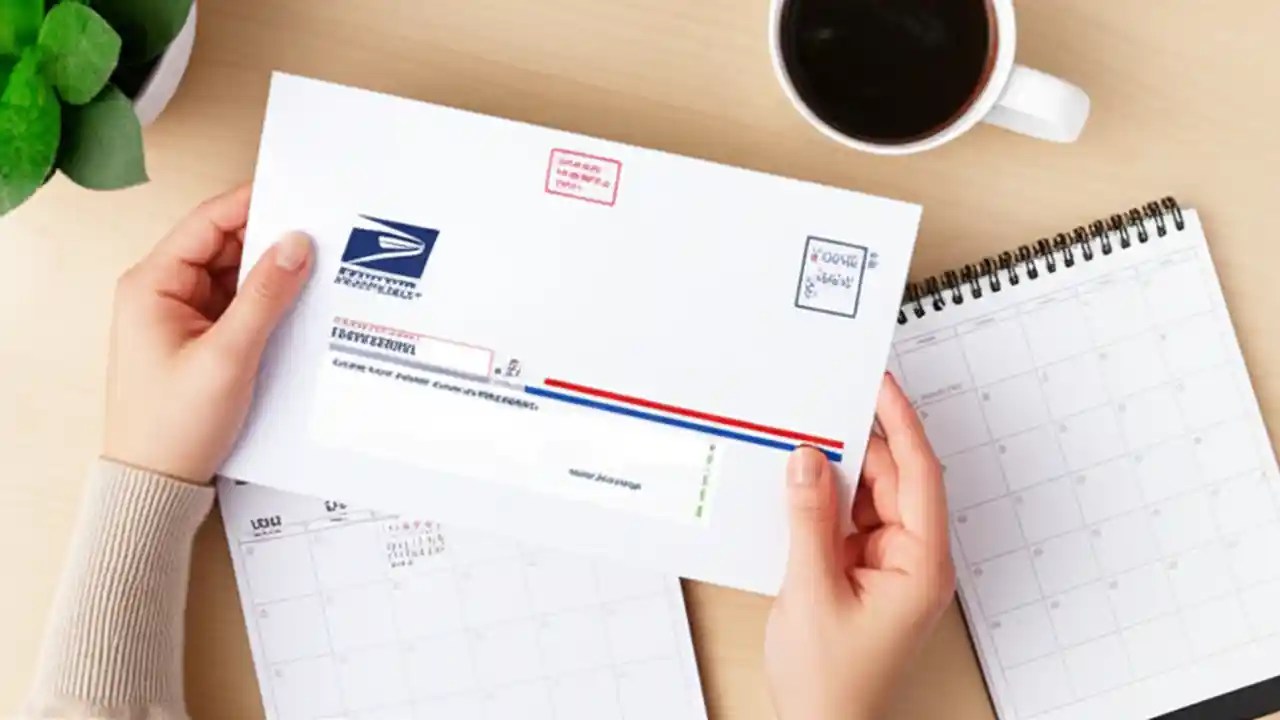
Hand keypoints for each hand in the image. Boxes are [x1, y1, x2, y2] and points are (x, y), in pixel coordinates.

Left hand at [103, 185, 312, 483]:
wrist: (156, 483)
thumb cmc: (172, 427)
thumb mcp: (228, 356)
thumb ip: (266, 296)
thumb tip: (295, 245)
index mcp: (151, 284)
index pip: (207, 222)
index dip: (253, 205)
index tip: (299, 198)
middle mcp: (161, 293)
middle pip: (224, 246)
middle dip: (270, 244)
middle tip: (319, 241)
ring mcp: (181, 316)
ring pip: (235, 276)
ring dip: (271, 278)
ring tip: (314, 277)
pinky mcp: (199, 339)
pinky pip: (238, 305)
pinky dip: (266, 305)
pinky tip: (295, 309)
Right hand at [765, 373, 954, 719]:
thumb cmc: (832, 683)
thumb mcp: (812, 591)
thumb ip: (808, 519)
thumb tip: (809, 460)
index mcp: (921, 564)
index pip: (919, 474)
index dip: (901, 423)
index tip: (881, 385)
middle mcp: (913, 560)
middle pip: (892, 481)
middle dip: (858, 447)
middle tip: (819, 412)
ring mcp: (890, 567)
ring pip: (868, 499)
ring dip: (837, 477)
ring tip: (799, 450)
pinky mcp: (865, 574)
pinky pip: (848, 522)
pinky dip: (824, 505)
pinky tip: (797, 491)